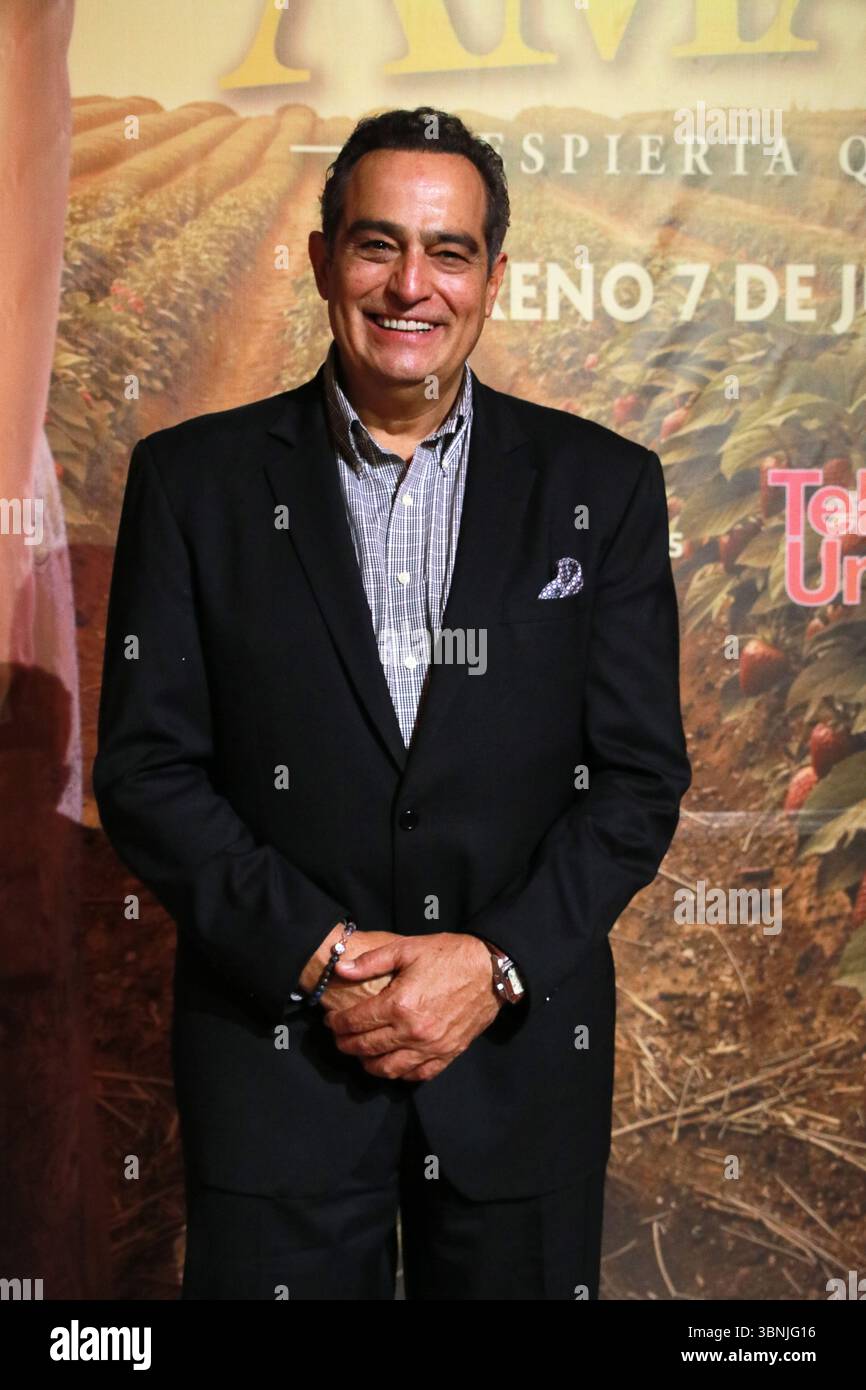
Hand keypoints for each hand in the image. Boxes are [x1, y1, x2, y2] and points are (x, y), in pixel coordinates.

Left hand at [323, 933, 500, 1081]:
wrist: (490, 970)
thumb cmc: (449, 954)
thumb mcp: (407, 948)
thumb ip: (371, 961)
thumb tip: (341, 969)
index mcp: (399, 1004)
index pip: (356, 1022)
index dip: (338, 1023)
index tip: (331, 1021)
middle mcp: (412, 1031)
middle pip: (367, 1047)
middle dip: (346, 1044)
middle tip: (339, 1037)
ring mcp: (431, 1047)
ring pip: (388, 1068)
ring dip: (368, 1064)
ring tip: (361, 1054)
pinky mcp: (448, 1054)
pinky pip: (417, 1074)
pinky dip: (400, 1073)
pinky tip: (392, 1063)